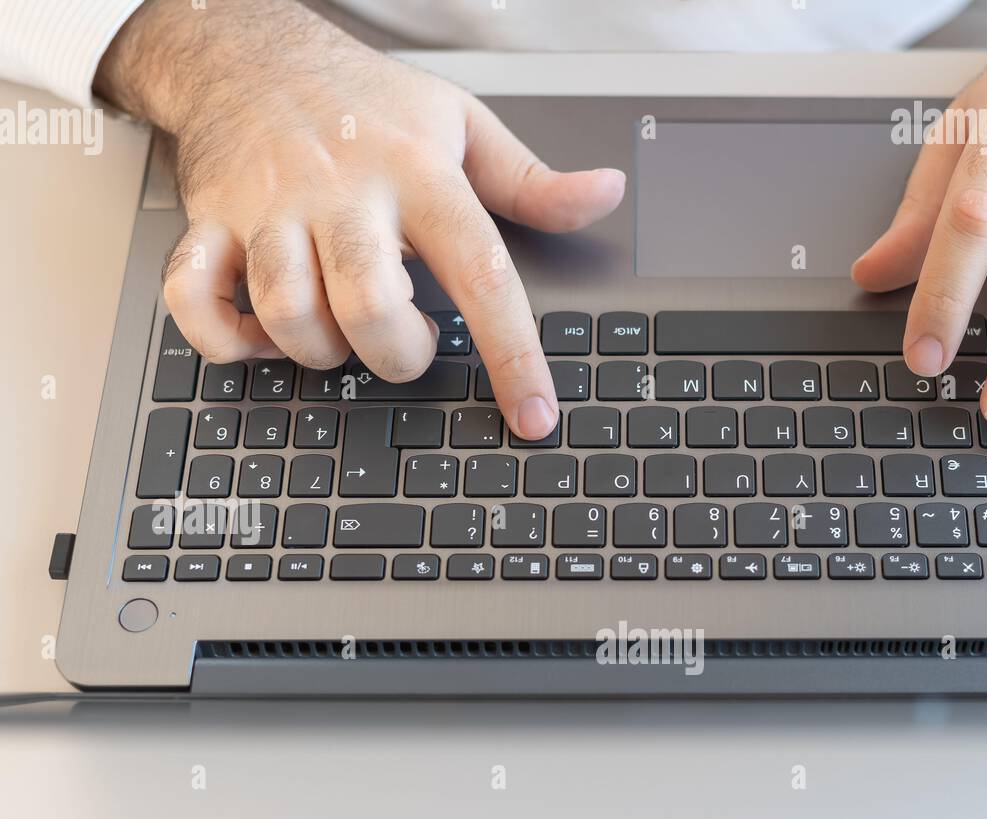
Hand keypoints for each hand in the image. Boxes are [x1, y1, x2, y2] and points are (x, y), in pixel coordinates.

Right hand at [97, 0, 624, 437]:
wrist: (248, 48)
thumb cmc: (366, 104)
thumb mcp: (461, 125)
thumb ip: (532, 180)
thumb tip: (603, 195)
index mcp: (418, 173)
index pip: (482, 272)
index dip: (513, 355)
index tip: (534, 415)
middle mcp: (342, 191)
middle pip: (369, 304)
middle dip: (396, 353)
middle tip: (408, 340)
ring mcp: (269, 207)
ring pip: (288, 313)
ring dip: (320, 350)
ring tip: (341, 328)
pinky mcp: (209, 221)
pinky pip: (196, 299)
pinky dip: (226, 338)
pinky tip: (261, 332)